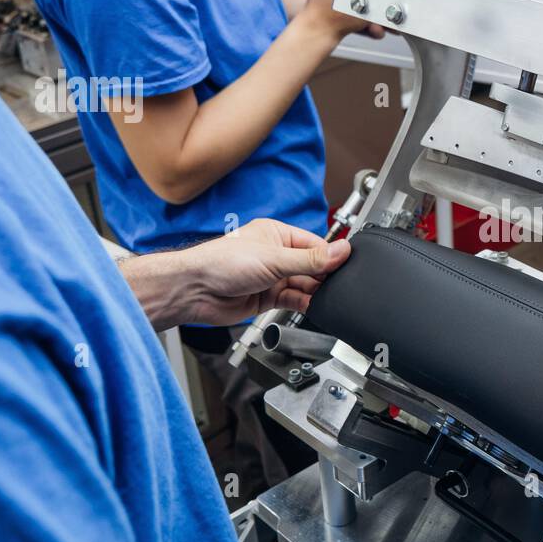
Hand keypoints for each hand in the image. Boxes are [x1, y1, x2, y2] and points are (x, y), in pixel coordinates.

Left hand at [120, 219, 350, 330]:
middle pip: (311, 266)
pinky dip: (305, 304)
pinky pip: (294, 300)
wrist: (194, 291)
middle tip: (340, 285)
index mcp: (277, 235)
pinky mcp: (267, 298)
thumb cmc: (221, 263)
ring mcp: (271, 277)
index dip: (331, 256)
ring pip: (304, 285)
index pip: (315, 244)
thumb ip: (311, 259)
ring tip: (329, 297)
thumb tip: (341, 251)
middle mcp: (276, 255)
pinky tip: (315, 306)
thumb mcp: (274, 259)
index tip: (348, 265)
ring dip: (315, 292)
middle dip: (324, 276)